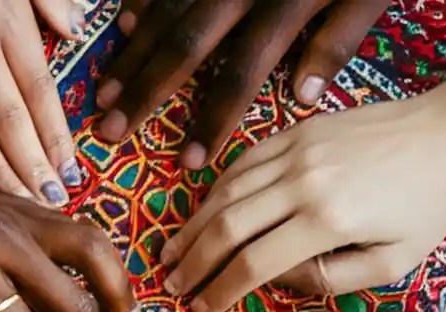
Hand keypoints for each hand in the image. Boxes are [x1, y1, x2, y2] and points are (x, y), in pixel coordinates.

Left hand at [0, 0, 86, 203]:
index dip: (1, 171)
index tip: (22, 201)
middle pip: (13, 117)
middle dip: (38, 163)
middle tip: (59, 198)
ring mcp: (3, 18)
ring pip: (38, 83)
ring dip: (57, 129)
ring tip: (71, 163)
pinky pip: (48, 28)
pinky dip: (64, 57)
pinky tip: (75, 86)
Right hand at [97, 0, 391, 168]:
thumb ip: (340, 39)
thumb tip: (304, 95)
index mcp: (287, 2)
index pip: (240, 72)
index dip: (211, 119)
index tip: (187, 161)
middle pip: (186, 44)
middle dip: (145, 90)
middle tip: (109, 129)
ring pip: (168, 9)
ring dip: (133, 51)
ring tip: (105, 92)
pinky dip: (142, 0)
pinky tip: (122, 26)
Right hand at [161, 93, 445, 311]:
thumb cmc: (428, 207)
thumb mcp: (394, 263)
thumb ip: (331, 281)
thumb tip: (276, 280)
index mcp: (329, 220)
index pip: (254, 263)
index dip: (218, 291)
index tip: (199, 310)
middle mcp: (303, 181)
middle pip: (226, 227)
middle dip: (192, 261)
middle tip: (171, 286)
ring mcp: (295, 150)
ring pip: (224, 192)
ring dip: (192, 226)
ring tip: (171, 254)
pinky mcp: (295, 129)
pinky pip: (241, 163)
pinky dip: (215, 191)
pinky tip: (203, 214)